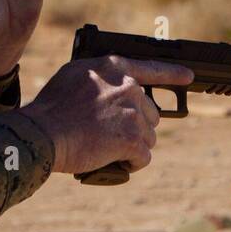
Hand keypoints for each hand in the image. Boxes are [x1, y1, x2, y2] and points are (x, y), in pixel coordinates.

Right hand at [19, 56, 193, 175]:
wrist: (42, 132)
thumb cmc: (51, 108)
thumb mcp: (73, 76)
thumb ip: (99, 79)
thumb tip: (109, 90)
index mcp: (113, 68)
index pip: (151, 68)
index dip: (172, 73)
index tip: (188, 76)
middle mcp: (128, 87)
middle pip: (150, 114)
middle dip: (135, 128)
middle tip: (108, 134)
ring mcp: (132, 113)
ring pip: (148, 138)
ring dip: (131, 147)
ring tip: (104, 147)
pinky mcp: (133, 139)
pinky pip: (143, 157)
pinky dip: (131, 164)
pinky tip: (114, 162)